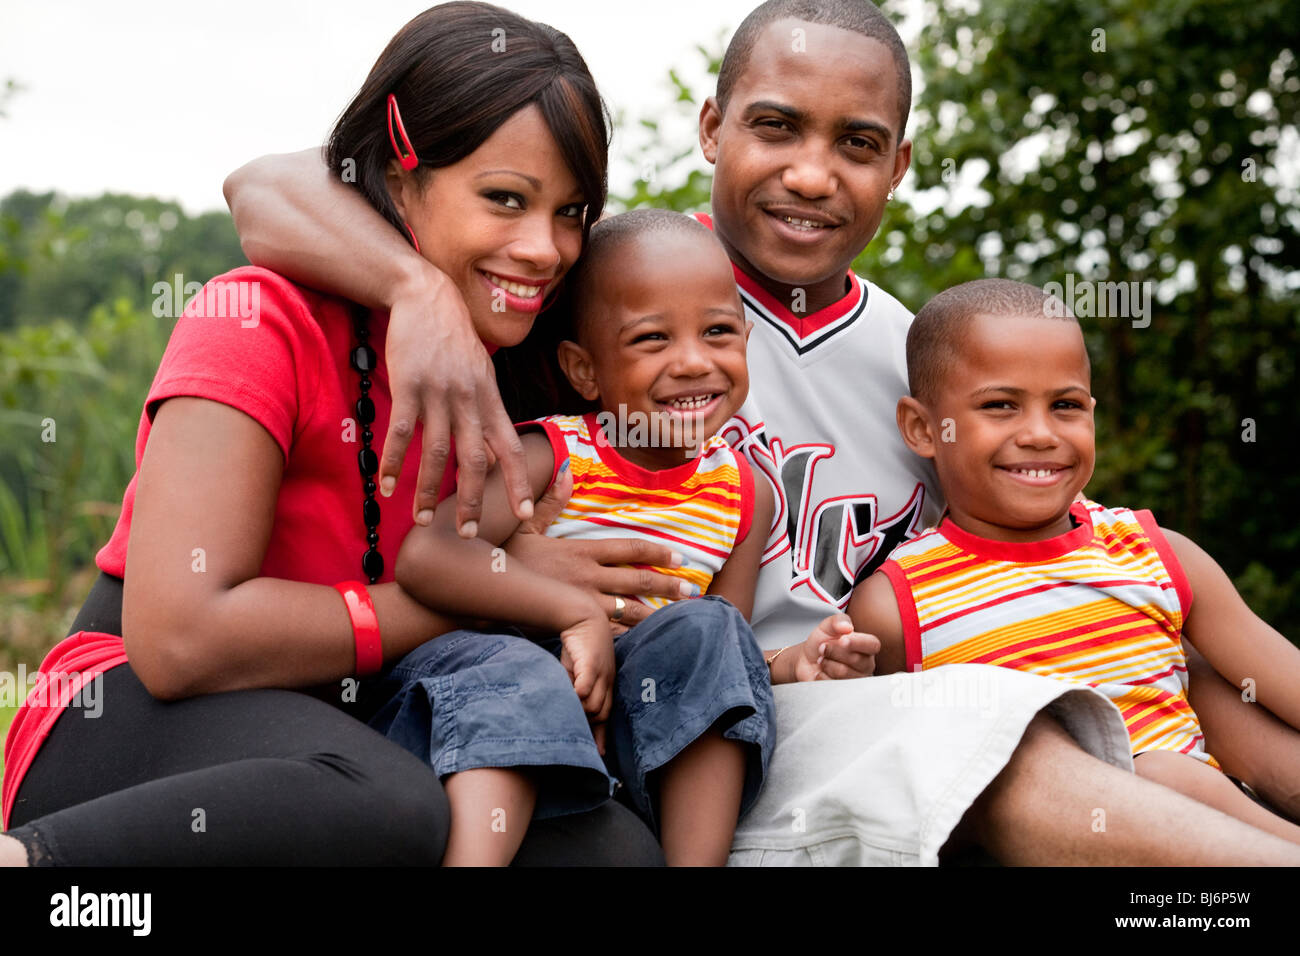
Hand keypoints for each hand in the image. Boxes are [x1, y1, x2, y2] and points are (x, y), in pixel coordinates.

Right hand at [378, 270, 533, 532]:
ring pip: (438, 452)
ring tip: (421, 519)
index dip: (518, 482)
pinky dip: (395, 462)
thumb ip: (485, 410)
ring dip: (428, 489)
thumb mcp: (479, 373)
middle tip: (468, 534)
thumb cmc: (452, 338)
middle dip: (472, 500)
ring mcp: (440, 393)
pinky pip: (403, 432)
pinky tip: (386, 485)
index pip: (509, 448)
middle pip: (475, 459)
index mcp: (489, 400)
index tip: (524, 515)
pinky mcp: (410, 386)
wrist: (426, 297)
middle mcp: (469, 400)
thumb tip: (490, 448)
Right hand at [504, 466, 693, 626]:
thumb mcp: (525, 524)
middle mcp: (587, 579)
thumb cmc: (501, 557)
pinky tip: (644, 642)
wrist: (483, 591)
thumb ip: (550, 501)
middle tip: (691, 590)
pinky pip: (606, 634)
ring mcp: (580, 606)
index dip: (658, 552)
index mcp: (580, 552)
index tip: (680, 556)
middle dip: (667, 586)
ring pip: (628, 612)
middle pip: (637, 582)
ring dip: (654, 615)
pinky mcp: (571, 627)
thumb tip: (565, 469)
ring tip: (678, 619)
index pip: (629, 549)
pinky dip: (627, 637)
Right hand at [557, 610, 615, 753]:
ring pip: (595, 706)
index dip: (602, 735)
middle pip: (602, 714)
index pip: (607, 715)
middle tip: (570, 726)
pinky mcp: (591, 664)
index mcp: (607, 684)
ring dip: (580, 712)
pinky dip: (579, 697)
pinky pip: (586, 688)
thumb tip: (567, 704)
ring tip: (564, 710)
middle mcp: (608, 681)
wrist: (583, 616)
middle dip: (588, 726)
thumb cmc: (580, 645)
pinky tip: (570, 698)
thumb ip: (575, 687)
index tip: (599, 753)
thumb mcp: (578, 670)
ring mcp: (602, 673)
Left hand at [791, 614, 879, 681]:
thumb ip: (837, 621)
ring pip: (844, 674)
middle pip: (856, 660)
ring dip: (826, 664)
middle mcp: (865, 665)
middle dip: (834, 651)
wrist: (807, 660)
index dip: (857, 643)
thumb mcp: (827, 626)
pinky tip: (821, 672)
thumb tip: (847, 627)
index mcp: (866, 646)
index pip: (872, 645)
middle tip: (823, 648)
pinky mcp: (844, 692)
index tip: (842, 639)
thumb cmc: (822, 642)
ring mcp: (856, 680)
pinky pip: (833, 685)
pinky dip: (821, 676)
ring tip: (823, 660)